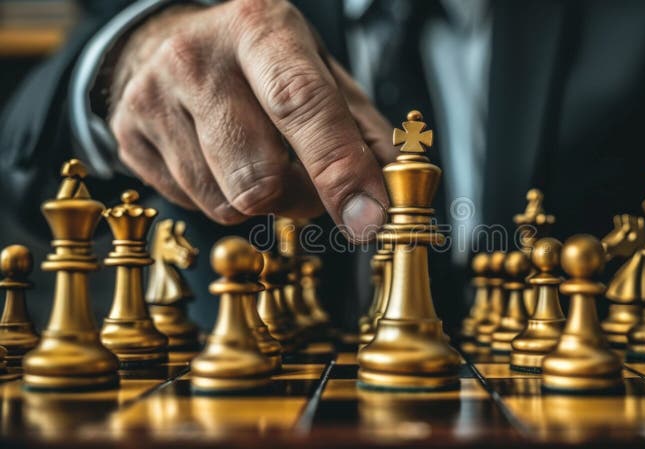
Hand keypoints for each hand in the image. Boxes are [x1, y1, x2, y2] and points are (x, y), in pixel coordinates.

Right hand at [109, 0, 393, 240]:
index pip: (301, 103)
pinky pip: (193, 205)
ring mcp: (153, 96)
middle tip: (308, 180)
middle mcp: (198, 56)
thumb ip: (363, 129)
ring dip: (263, 203)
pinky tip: (221, 162)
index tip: (368, 217)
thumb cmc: (260, 62)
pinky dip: (223, 199)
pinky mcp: (128, 134)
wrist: (169, 44)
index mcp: (259, 28)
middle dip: (300, 198)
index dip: (338, 168)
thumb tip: (392, 187)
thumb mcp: (320, 72)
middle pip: (258, 174)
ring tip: (262, 164)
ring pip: (227, 202)